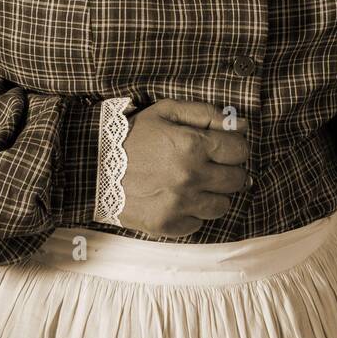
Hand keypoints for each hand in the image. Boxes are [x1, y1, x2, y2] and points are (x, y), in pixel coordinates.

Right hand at [117, 100, 249, 237]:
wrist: (94, 167)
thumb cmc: (134, 135)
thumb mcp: (168, 111)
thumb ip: (208, 114)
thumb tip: (241, 125)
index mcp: (193, 145)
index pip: (240, 151)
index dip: (235, 147)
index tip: (224, 148)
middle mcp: (191, 177)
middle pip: (236, 180)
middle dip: (229, 170)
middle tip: (212, 165)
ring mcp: (179, 204)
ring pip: (222, 205)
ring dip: (214, 194)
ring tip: (196, 183)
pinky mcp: (167, 225)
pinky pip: (198, 223)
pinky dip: (193, 212)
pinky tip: (179, 198)